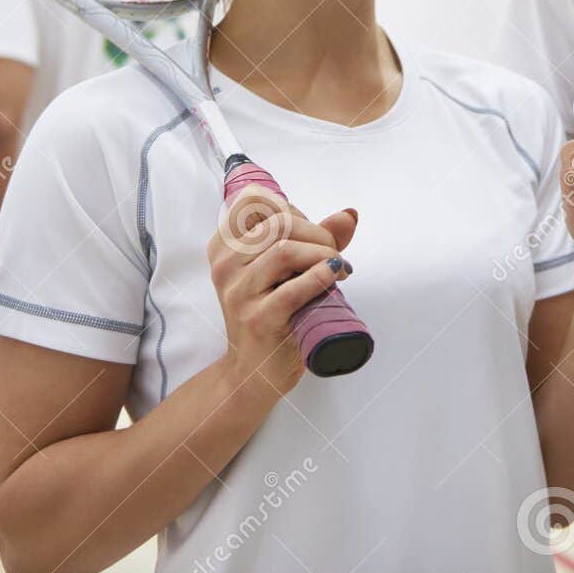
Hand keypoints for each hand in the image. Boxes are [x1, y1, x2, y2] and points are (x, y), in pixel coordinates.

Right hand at [207, 190, 357, 397]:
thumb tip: (349, 215)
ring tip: (339, 269)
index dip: (292, 208)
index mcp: (224, 246)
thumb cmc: (273, 315)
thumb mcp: (287, 272)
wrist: (254, 372)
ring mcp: (238, 293)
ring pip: (285, 250)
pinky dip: (320, 277)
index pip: (254, 200)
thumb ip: (316, 240)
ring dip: (323, 254)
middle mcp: (225, 265)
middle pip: (279, 223)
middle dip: (319, 234)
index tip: (309, 232)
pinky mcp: (258, 320)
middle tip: (335, 255)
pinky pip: (292, 289)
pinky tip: (334, 277)